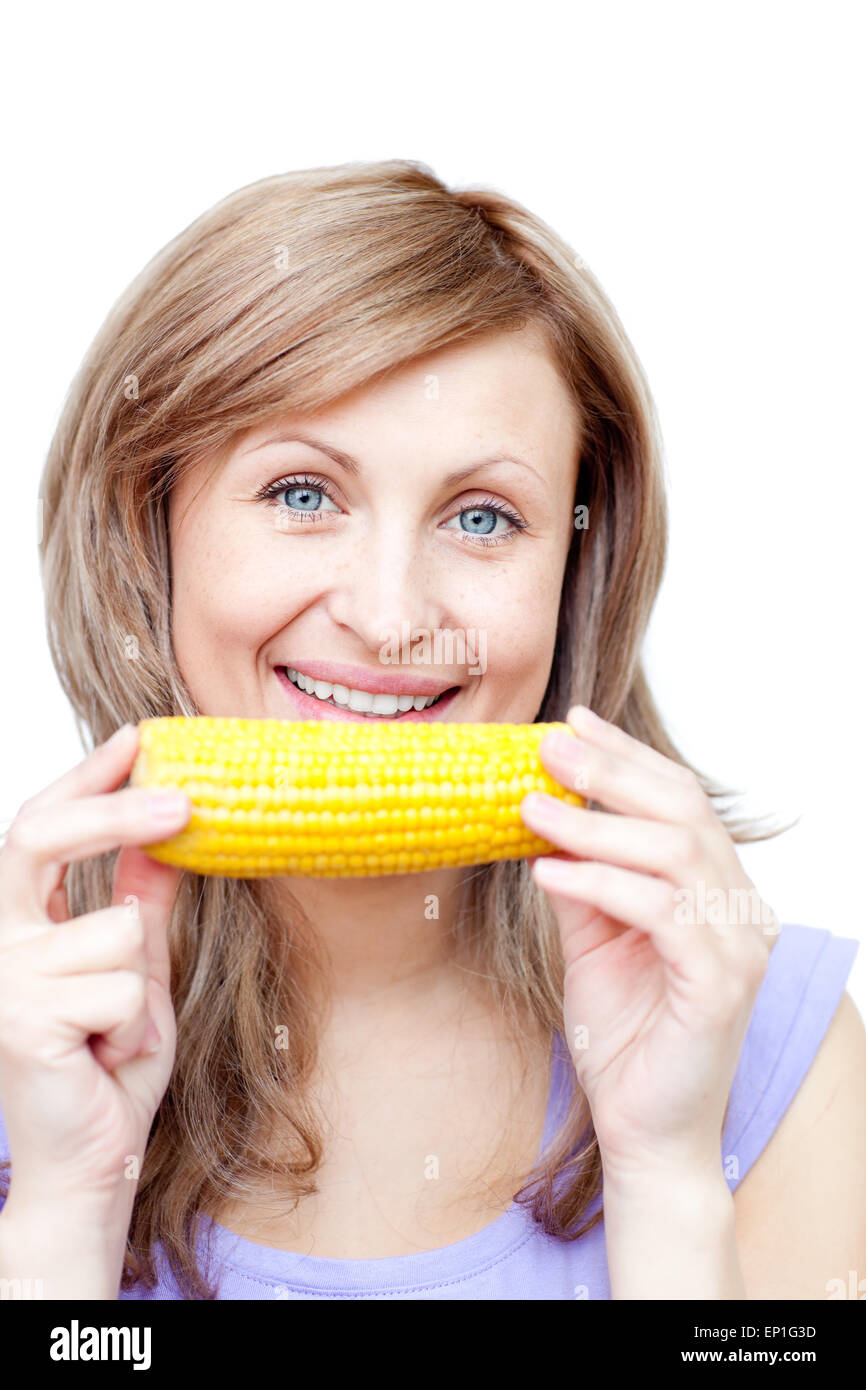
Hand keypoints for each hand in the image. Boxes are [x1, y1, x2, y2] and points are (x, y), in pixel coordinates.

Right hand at [0, 723, 189, 1209]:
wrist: (91, 1160)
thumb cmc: (108, 1066)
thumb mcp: (136, 968)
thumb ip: (138, 903)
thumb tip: (165, 835)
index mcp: (22, 921)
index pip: (40, 825)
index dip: (85, 777)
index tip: (138, 737)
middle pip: (39, 837)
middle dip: (115, 811)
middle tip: (186, 801)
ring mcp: (4, 979)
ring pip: (114, 931)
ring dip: (141, 985)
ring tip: (117, 1031)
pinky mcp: (21, 1021)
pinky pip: (120, 989)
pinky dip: (135, 1028)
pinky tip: (106, 1058)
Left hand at [520, 705, 776, 1186]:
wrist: (643, 1131)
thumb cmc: (623, 1035)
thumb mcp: (592, 941)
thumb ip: (582, 880)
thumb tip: (545, 814)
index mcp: (719, 890)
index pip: (681, 801)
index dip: (628, 757)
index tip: (572, 722)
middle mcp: (743, 909)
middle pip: (684, 811)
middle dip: (611, 770)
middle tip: (549, 746)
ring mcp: (740, 945)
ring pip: (673, 853)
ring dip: (595, 823)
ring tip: (531, 805)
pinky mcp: (722, 985)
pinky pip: (661, 912)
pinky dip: (602, 884)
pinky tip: (549, 871)